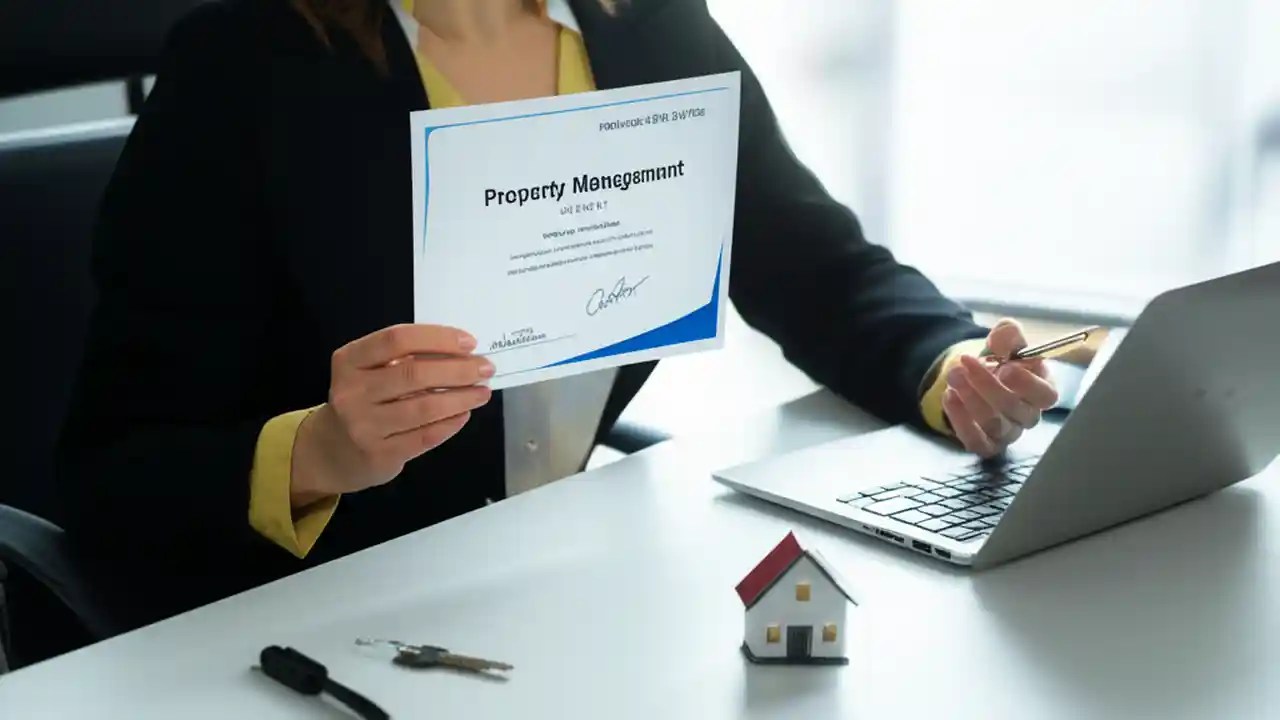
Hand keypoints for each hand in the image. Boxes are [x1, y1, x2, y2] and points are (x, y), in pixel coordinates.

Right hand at [290, 324, 493, 506]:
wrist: (330, 451)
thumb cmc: (361, 401)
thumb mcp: (368, 372)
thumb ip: (404, 359)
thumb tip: (460, 352)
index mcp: (349, 360)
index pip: (397, 339)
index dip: (437, 338)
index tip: (469, 342)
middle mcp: (352, 392)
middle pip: (413, 373)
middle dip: (458, 369)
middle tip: (485, 368)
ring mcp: (364, 426)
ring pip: (423, 407)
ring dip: (461, 398)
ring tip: (482, 392)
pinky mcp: (380, 454)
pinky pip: (425, 436)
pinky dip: (450, 423)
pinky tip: (464, 413)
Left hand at [942, 319, 1058, 457]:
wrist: (978, 377)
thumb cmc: (1003, 360)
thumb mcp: (1006, 340)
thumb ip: (1008, 334)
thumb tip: (1003, 334)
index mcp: (1042, 389)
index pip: (1046, 396)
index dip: (1026, 384)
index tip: (1005, 367)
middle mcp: (1028, 415)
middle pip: (1013, 408)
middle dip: (985, 384)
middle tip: (964, 364)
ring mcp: (1008, 433)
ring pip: (992, 424)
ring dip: (969, 398)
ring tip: (953, 376)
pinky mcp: (987, 444)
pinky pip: (975, 441)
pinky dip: (959, 420)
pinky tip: (949, 397)